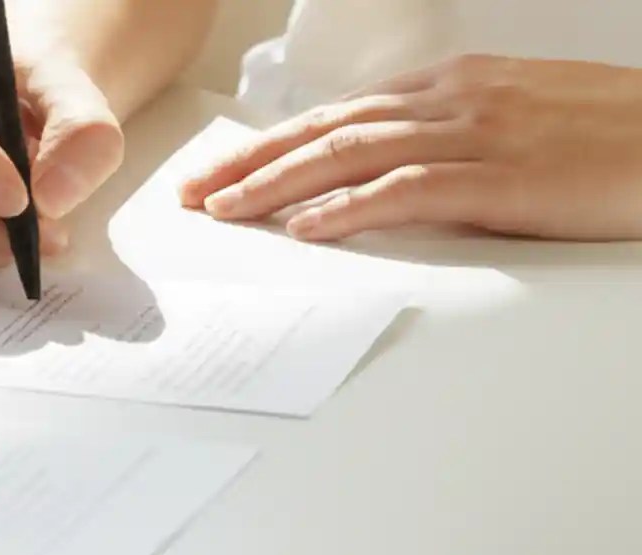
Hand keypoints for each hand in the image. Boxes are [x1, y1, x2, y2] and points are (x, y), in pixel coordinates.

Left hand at [180, 54, 641, 241]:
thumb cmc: (610, 138)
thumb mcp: (516, 121)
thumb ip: (451, 135)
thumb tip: (389, 170)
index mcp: (453, 85)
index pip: (340, 114)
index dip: (273, 144)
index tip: (225, 172)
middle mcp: (453, 100)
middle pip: (327, 128)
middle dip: (252, 162)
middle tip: (195, 194)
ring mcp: (476, 134)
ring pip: (349, 154)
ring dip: (277, 185)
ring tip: (224, 211)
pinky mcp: (502, 177)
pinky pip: (407, 189)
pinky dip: (347, 208)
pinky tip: (304, 228)